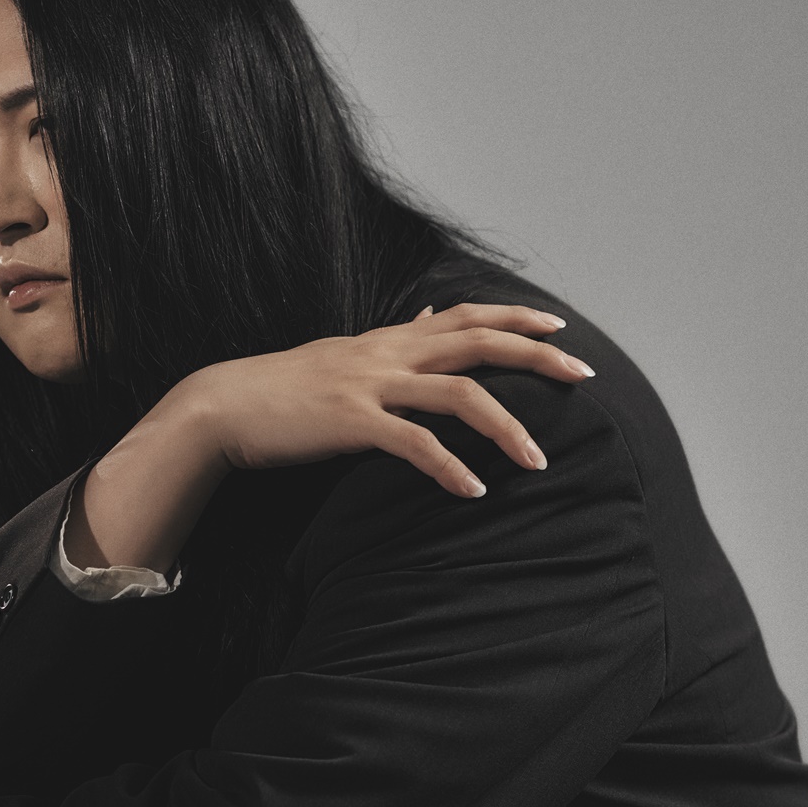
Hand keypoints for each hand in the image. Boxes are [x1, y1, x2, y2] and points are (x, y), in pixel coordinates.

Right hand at [186, 303, 593, 497]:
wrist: (225, 404)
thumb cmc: (283, 388)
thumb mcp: (345, 353)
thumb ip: (392, 339)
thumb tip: (427, 315)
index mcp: (388, 339)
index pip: (466, 315)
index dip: (516, 317)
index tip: (558, 327)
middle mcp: (387, 353)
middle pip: (478, 341)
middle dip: (536, 355)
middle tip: (582, 374)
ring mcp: (371, 385)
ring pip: (459, 394)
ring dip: (506, 427)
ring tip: (538, 459)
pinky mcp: (352, 421)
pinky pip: (415, 444)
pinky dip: (449, 467)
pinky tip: (474, 491)